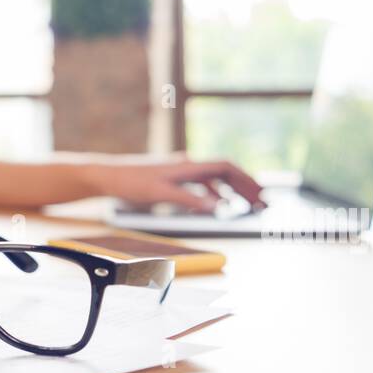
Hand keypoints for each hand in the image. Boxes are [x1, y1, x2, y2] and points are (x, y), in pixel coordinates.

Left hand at [91, 154, 264, 212]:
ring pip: (215, 178)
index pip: (225, 167)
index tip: (260, 193)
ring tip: (249, 204)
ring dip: (233, 190)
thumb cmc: (131, 182)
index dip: (245, 179)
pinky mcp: (174, 177)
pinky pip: (202, 183)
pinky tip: (220, 203)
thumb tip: (217, 208)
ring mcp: (181, 170)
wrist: (108, 175)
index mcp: (188, 165)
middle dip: (245, 187)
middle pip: (224, 172)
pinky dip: (215, 193)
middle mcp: (187, 164)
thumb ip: (190, 200)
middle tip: (263, 203)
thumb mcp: (162, 194)